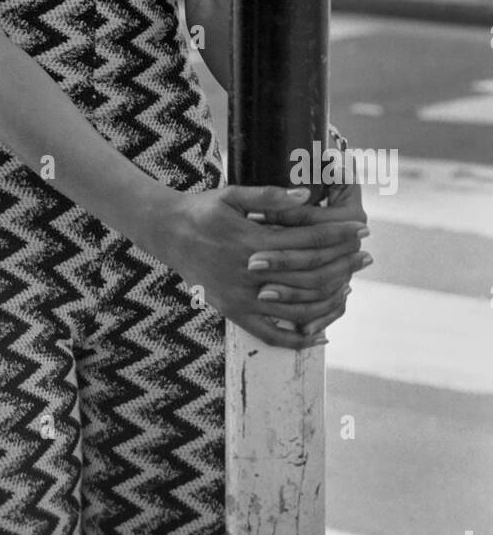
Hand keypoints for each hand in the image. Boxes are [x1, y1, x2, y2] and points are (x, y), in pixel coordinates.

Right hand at [152, 183, 369, 349]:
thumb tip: (306, 195)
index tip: (362, 229)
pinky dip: (299, 339)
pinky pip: (271, 334)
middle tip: (366, 255)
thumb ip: (269, 197)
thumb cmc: (202, 210)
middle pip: (310, 274)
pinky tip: (321, 335)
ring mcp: (242, 298)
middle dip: (343, 264)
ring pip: (298, 307)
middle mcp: (249, 273)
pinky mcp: (234, 313)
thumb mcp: (232, 194)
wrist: (167, 233)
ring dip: (330, 300)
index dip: (339, 234)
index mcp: (252, 241)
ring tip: (350, 287)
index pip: (308, 240)